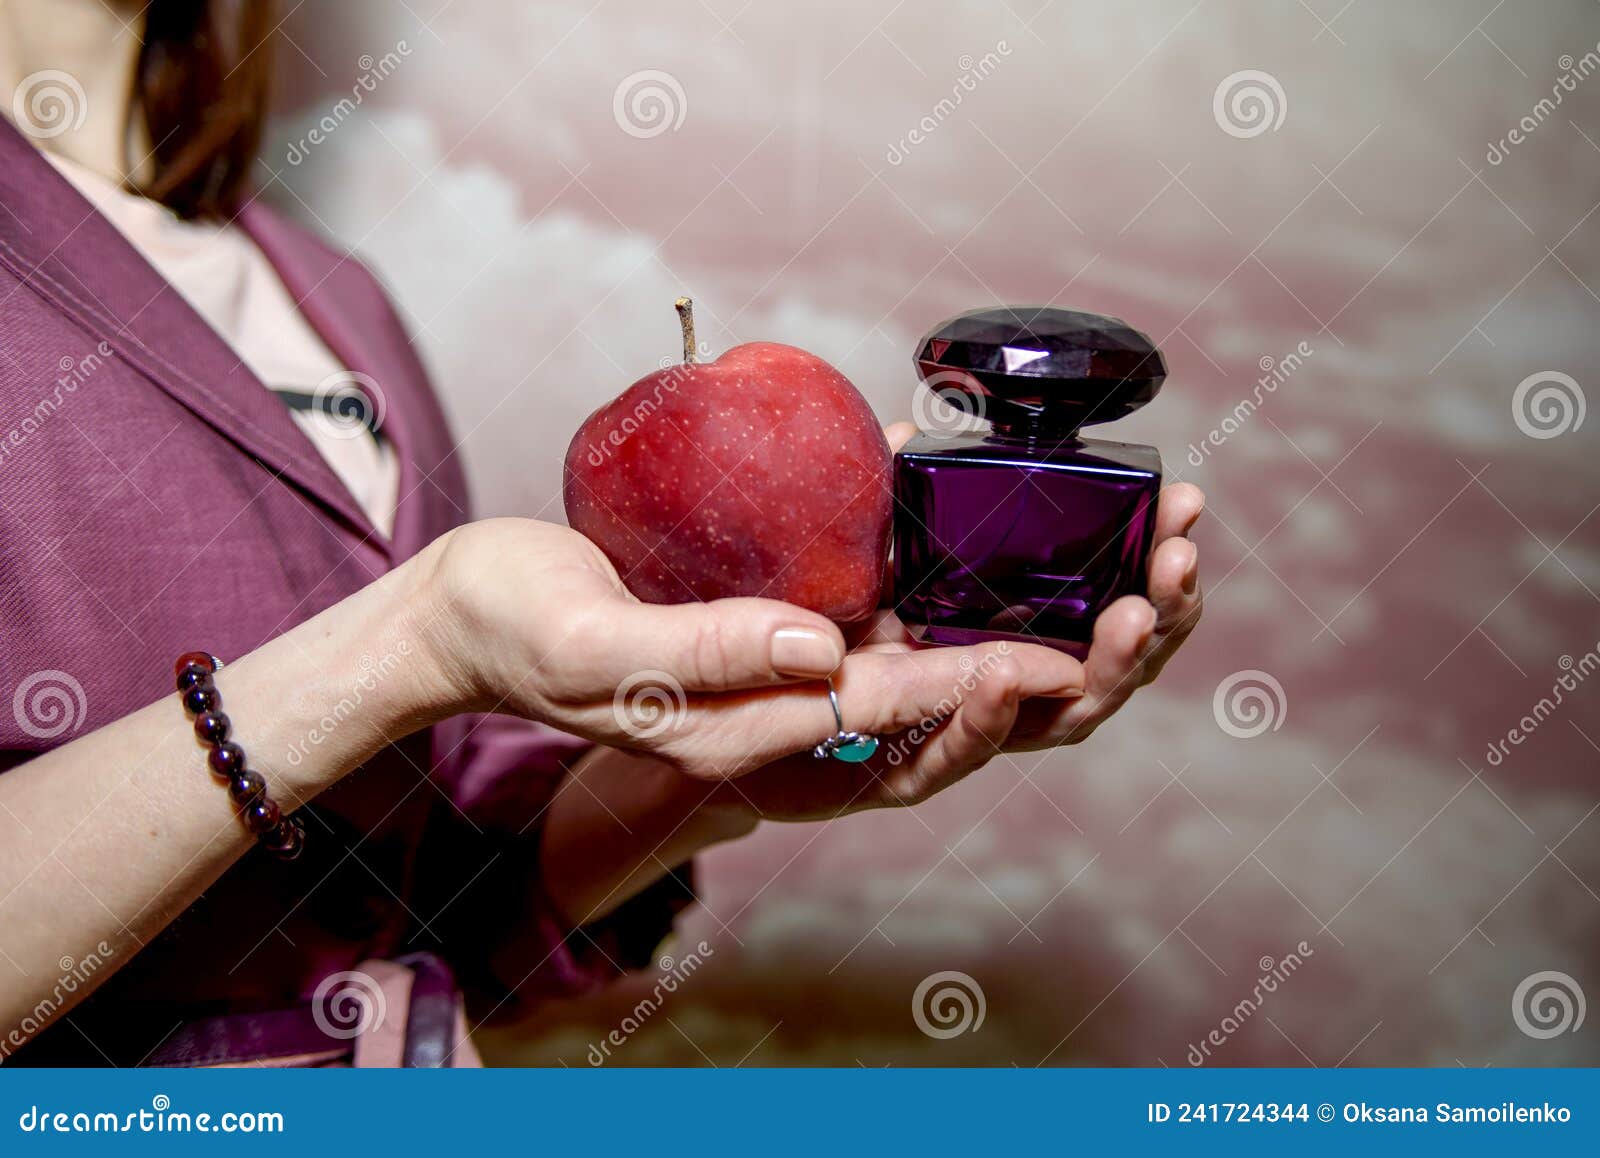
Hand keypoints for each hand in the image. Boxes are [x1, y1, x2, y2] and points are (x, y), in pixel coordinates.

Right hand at [412, 518, 1085, 777]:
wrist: (471, 612)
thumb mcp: (597, 646)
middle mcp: (779, 713)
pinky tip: (995, 549)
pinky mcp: (776, 626)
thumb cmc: (516, 628)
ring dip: (1019, 635)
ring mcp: (782, 672)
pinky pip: (882, 621)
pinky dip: (946, 589)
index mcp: (741, 735)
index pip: (880, 716)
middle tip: (1134, 620)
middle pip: (933, 713)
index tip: (1055, 658)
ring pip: (926, 671)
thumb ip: (704, 652)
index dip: (971, 687)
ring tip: (1111, 588)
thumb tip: (822, 647)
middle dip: (1035, 677)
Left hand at [692, 426, 1203, 819]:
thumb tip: (912, 427)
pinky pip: (951, 754)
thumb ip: (888, 499)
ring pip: (1050, 720)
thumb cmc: (792, 627)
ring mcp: (947, 736)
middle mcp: (987, 690)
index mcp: (992, 633)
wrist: (707, 710)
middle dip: (1156, 613)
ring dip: (1099, 668)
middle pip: (1099, 664)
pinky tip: (1010, 676)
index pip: (1096, 602)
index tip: (1186, 505)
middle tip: (1182, 555)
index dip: (1149, 561)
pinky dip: (986, 718)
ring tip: (1134, 614)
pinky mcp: (889, 773)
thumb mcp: (848, 549)